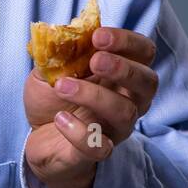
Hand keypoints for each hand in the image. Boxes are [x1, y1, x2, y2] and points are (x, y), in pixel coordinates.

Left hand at [23, 26, 159, 187]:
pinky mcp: (97, 153)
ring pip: (124, 112)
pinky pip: (100, 147)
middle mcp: (128, 100)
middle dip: (123, 68)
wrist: (39, 139)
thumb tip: (61, 34)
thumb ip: (57, 53)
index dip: (127, 41)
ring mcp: (116, 128)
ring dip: (93, 95)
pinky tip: (60, 118)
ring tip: (62, 86)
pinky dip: (79, 132)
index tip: (98, 36)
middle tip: (94, 61)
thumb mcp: (49, 69)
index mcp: (121, 74)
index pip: (144, 52)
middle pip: (148, 82)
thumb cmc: (53, 99)